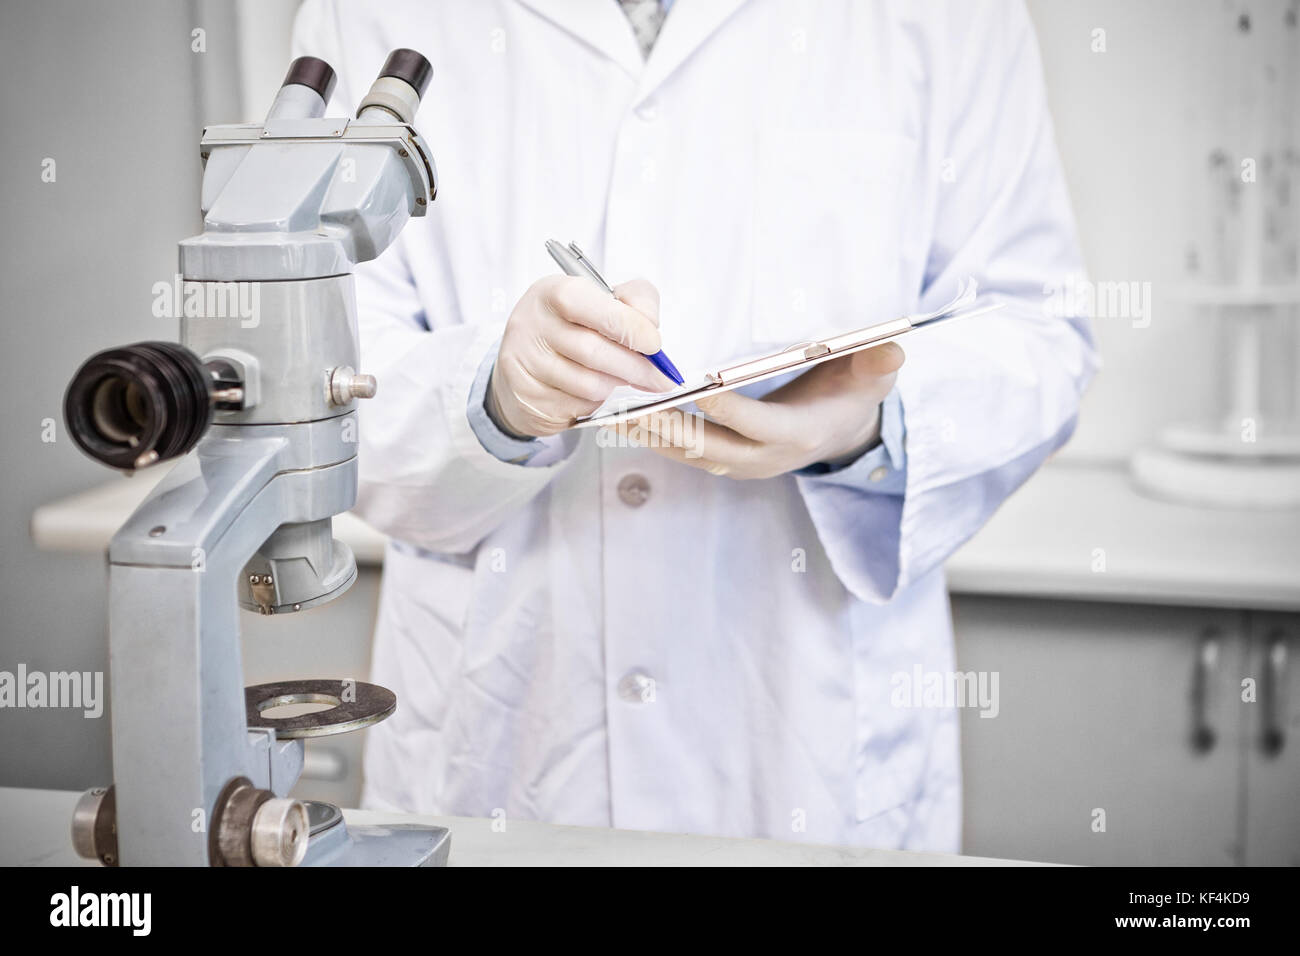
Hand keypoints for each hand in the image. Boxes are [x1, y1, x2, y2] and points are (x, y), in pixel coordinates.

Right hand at [486, 276, 673, 436]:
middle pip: (595, 351)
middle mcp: (533, 325)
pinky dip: (595, 401)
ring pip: (589, 384)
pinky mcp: (528, 397)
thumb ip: (634, 301)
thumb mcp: (599, 299)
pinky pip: (577, 405)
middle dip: (636, 367)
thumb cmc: (569, 326)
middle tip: (660, 377)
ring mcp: (526, 363)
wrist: (522, 361)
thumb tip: (651, 327)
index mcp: (553, 292)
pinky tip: (592, 389)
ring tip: (620, 376)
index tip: (655, 344)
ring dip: (616, 384)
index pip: (596, 309)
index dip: (632, 328)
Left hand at [613, 342, 903, 478]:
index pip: (754, 421)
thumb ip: (878, 363)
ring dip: (650, 432)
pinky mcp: (722, 463)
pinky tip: (621, 418)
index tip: (692, 384)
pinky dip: (652, 437)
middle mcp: (764, 458)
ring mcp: (740, 465)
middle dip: (668, 422)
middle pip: (708, 443)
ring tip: (613, 408)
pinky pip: (680, 454)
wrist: (841, 433)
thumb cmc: (852, 394)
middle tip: (632, 399)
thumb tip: (892, 348)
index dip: (724, 404)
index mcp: (796, 435)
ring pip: (686, 452)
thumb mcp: (872, 378)